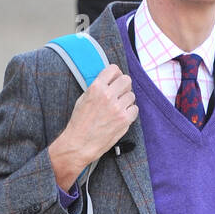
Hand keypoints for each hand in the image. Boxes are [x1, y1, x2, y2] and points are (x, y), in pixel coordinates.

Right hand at [48, 64, 137, 187]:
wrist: (80, 144)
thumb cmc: (79, 123)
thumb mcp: (83, 99)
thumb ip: (97, 88)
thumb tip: (109, 81)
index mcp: (96, 87)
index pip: (113, 69)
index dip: (115, 74)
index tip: (115, 79)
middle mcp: (108, 95)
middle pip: (126, 80)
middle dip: (123, 86)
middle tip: (119, 93)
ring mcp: (117, 108)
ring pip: (132, 95)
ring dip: (126, 100)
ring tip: (118, 107)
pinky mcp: (124, 120)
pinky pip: (135, 109)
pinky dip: (130, 112)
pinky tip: (122, 116)